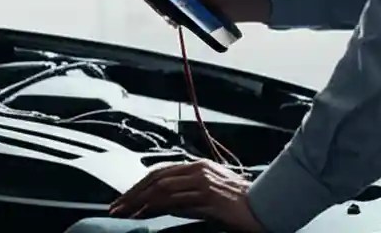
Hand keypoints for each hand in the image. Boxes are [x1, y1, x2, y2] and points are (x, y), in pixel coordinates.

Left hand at [109, 159, 264, 231]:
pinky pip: (175, 200)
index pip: (160, 172)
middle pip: (156, 177)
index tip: (124, 199)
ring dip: (139, 200)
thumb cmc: (240, 203)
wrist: (265, 206)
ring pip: (162, 187)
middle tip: (116, 206)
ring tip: (124, 212)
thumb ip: (185, 196)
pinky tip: (144, 214)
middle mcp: (198, 169)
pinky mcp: (207, 195)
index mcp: (198, 166)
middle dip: (133, 192)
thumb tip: (159, 206)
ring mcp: (202, 181)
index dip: (139, 185)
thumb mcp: (208, 196)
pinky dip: (156, 207)